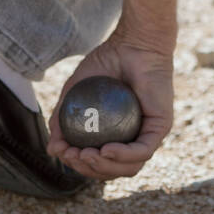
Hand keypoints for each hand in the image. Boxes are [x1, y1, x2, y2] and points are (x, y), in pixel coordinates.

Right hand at [46, 30, 174, 179]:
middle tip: (72, 155)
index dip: (78, 164)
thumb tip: (52, 150)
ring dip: (104, 167)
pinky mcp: (161, 128)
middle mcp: (134, 139)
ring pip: (129, 167)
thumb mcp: (74, 92)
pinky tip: (105, 149)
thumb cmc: (106, 62)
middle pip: (112, 170)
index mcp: (116, 135)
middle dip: (88, 169)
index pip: (98, 161)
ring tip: (85, 154)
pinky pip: (142, 150)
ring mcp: (149, 135)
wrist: (132, 42)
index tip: (61, 152)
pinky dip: (122, 155)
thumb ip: (62, 119)